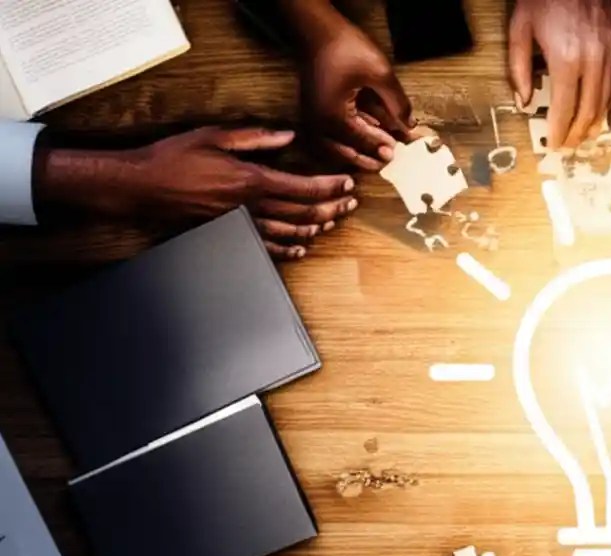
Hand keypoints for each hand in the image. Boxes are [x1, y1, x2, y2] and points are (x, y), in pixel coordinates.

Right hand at [116, 127, 355, 258]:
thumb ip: (255, 137)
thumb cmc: (174, 157)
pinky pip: (266, 247)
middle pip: (304, 212)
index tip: (348, 183)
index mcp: (251, 179)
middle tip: (351, 203)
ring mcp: (241, 224)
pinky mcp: (230, 234)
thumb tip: (287, 136)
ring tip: (333, 221)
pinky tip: (301, 247)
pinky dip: (288, 248)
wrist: (142, 186)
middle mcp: (250, 206)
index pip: (303, 187)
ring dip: (316, 227)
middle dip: (332, 207)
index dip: (330, 186)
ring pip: (290, 231)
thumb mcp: (215, 136)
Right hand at [295, 7, 413, 169]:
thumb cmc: (344, 47)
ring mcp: (311, 113)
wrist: (317, 28)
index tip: (396, 152)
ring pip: (330, 144)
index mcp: (330, 116)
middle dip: (363, 157)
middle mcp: (316, 120)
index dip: (379, 146)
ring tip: (374, 155)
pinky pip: (326, 131)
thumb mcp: (379, 73)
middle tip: (384, 162)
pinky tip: (361, 134)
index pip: (359, 139)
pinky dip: (344, 137)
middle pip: (340, 150)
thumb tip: (410, 124)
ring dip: (352, 150)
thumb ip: (396, 102)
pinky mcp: (312, 106)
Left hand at [508, 0, 610, 149]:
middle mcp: (592, 59)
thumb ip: (519, 68)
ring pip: (607, 98)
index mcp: (565, 58)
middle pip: (588, 109)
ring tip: (588, 134)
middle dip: (578, 132)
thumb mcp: (520, 29)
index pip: (564, 108)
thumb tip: (523, 100)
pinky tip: (609, 103)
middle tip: (570, 145)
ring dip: (597, 120)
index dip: (559, 131)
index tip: (554, 144)